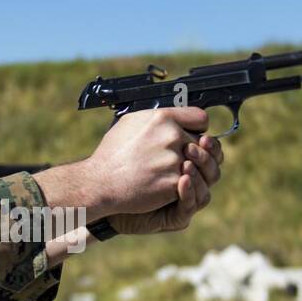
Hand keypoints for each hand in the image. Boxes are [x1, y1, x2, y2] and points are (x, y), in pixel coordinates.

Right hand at [84, 107, 208, 216]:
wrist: (100, 182)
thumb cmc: (112, 154)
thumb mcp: (130, 122)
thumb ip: (157, 116)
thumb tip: (172, 115)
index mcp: (162, 118)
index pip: (201, 118)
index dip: (197, 128)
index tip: (192, 135)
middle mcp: (171, 136)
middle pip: (199, 143)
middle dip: (187, 151)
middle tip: (167, 159)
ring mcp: (174, 160)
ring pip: (195, 165)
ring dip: (183, 169)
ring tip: (162, 172)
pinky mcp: (174, 182)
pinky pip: (188, 183)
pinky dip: (176, 185)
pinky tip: (159, 184)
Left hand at [109, 133, 223, 234]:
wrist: (105, 192)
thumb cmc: (121, 163)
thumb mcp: (140, 136)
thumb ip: (160, 126)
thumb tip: (177, 111)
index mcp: (185, 161)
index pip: (211, 152)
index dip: (211, 145)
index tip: (203, 134)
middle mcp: (190, 182)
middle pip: (213, 169)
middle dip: (207, 157)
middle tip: (191, 147)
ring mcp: (185, 199)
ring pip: (207, 188)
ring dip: (200, 174)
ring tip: (186, 164)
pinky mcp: (178, 216)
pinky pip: (191, 205)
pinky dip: (189, 192)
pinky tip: (182, 181)